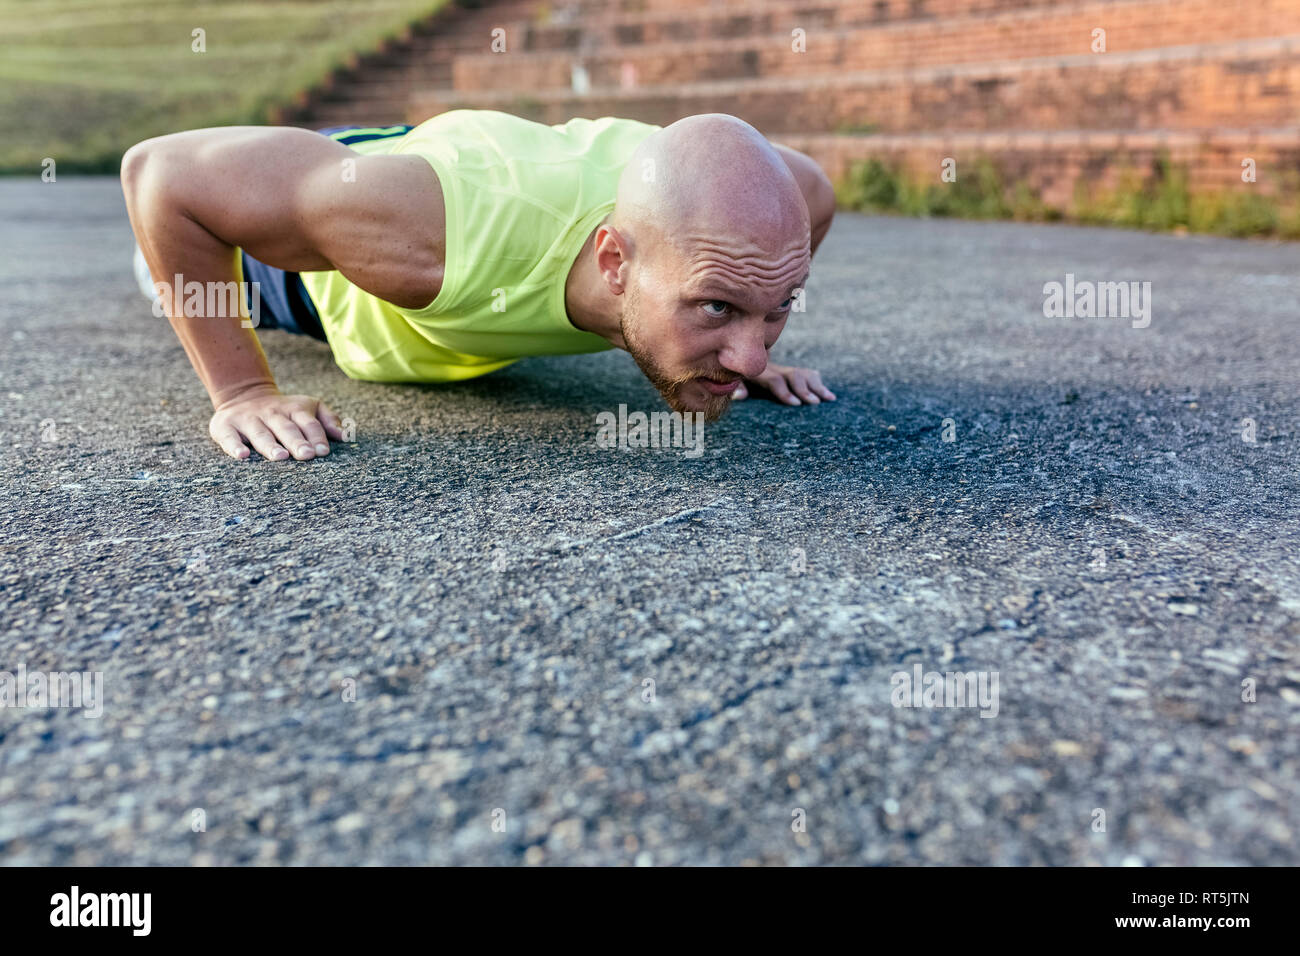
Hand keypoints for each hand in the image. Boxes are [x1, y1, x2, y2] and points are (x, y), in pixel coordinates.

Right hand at [209, 385, 344, 460]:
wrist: (243, 393)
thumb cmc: (284, 410)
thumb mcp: (308, 407)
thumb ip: (327, 420)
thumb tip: (346, 435)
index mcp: (294, 410)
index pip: (309, 423)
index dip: (316, 436)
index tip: (323, 451)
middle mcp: (272, 414)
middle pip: (287, 429)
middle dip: (297, 442)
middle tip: (306, 455)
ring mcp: (248, 419)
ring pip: (261, 434)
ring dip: (270, 445)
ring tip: (280, 456)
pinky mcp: (225, 426)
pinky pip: (229, 437)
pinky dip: (234, 446)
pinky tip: (242, 456)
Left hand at [733, 363, 835, 405]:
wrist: (743, 360)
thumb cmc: (739, 381)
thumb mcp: (734, 384)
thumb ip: (737, 389)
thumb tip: (738, 396)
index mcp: (760, 374)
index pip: (775, 381)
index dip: (785, 392)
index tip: (796, 404)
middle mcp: (775, 369)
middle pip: (794, 375)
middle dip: (804, 389)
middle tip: (814, 403)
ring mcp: (785, 369)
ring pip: (804, 374)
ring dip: (817, 386)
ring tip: (829, 399)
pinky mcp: (792, 371)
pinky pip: (809, 374)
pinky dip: (819, 384)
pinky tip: (829, 396)